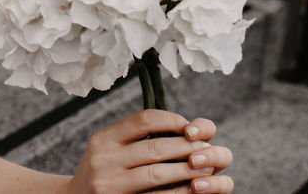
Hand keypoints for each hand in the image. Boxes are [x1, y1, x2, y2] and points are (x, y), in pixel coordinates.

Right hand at [66, 110, 232, 193]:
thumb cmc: (101, 172)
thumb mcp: (107, 148)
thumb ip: (132, 137)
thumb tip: (178, 126)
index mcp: (103, 139)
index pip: (142, 120)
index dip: (170, 120)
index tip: (188, 126)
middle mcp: (104, 159)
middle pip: (154, 148)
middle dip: (185, 147)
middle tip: (206, 148)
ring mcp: (109, 183)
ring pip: (156, 173)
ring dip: (185, 170)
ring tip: (205, 169)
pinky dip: (176, 193)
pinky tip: (192, 190)